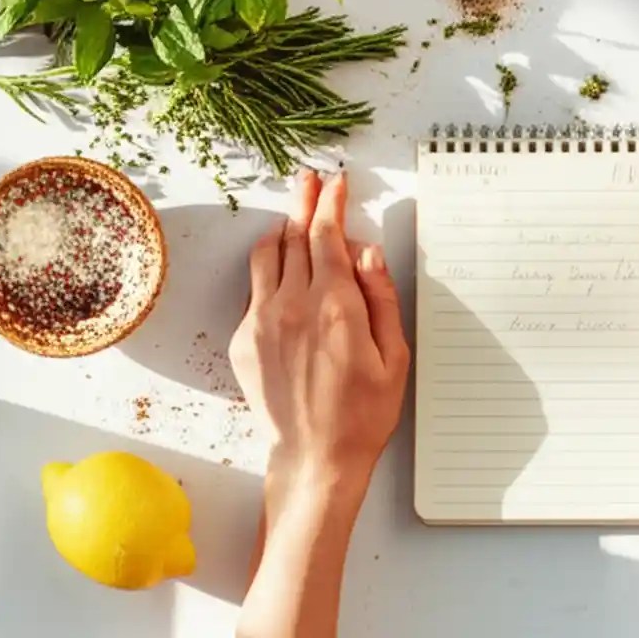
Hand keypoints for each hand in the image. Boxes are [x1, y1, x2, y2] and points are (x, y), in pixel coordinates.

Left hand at [230, 171, 410, 479]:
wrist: (315, 459)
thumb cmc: (362, 415)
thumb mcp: (394, 356)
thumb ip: (381, 297)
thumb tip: (367, 254)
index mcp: (334, 307)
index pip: (327, 235)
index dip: (331, 203)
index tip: (335, 184)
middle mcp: (292, 306)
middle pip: (294, 235)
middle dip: (304, 202)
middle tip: (310, 180)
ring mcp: (261, 322)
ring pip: (266, 255)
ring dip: (282, 229)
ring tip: (294, 216)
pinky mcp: (244, 340)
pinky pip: (255, 289)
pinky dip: (270, 269)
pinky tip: (284, 271)